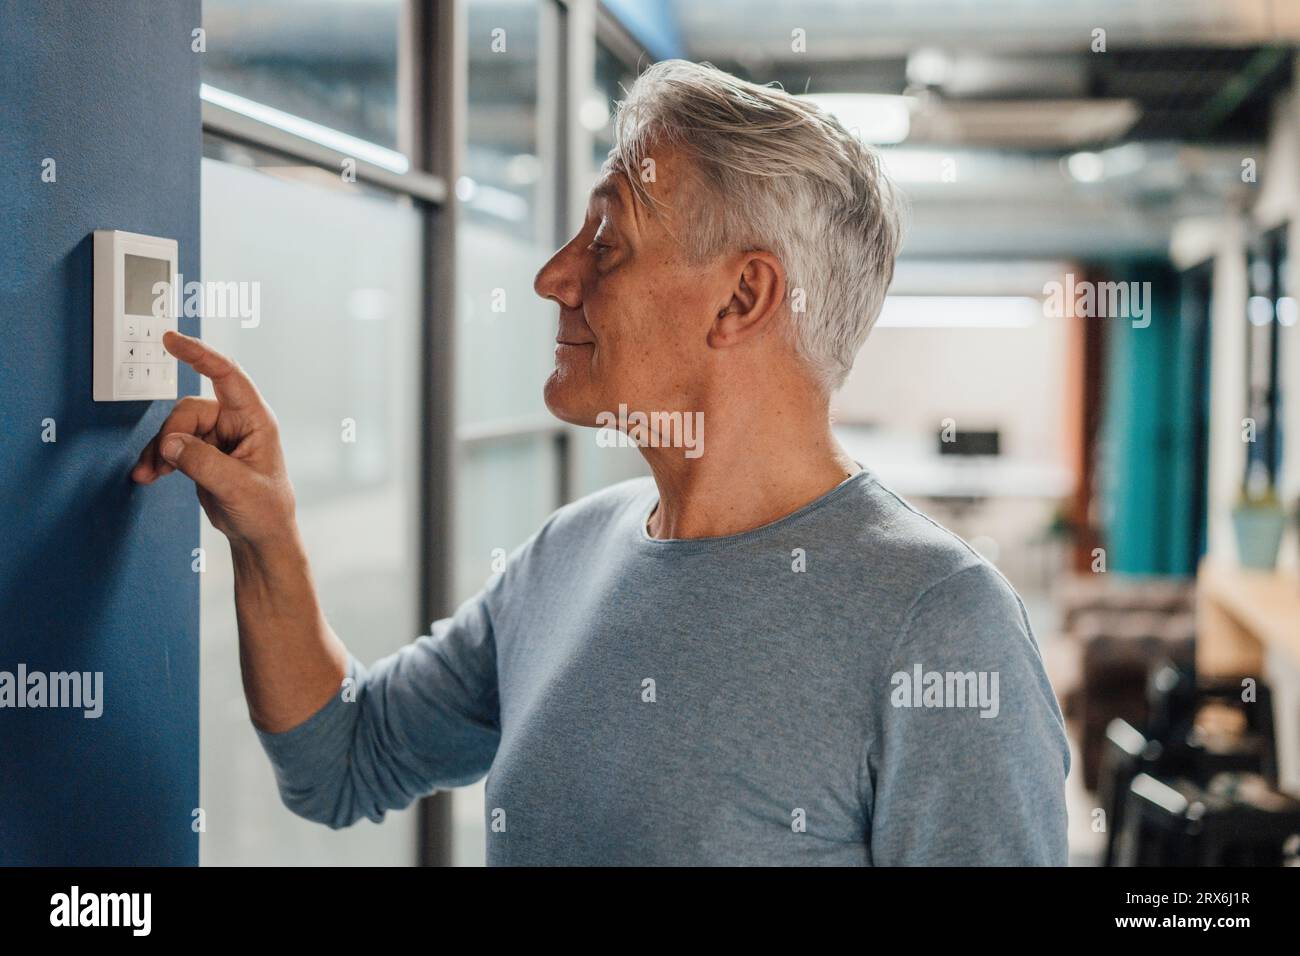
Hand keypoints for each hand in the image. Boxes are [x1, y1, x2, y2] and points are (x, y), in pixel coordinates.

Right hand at [132, 331, 295, 546]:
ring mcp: (218, 436)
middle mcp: (237, 422)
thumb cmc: (265, 510)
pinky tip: (150, 474)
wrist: (260, 535)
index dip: (200, 355)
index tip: (173, 340)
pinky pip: (171, 444)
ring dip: (159, 450)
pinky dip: (158, 458)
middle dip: (172, 435)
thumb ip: (203, 462)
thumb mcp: (237, 486)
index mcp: (256, 420)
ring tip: (152, 473)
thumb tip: (170, 442)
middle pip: (189, 409)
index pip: (228, 375)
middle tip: (167, 463)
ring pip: (175, 427)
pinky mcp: (202, 452)